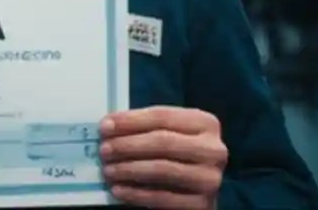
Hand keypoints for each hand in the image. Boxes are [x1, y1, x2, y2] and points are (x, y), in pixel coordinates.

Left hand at [98, 106, 227, 208]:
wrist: (197, 190)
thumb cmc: (177, 155)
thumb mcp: (169, 134)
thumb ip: (146, 128)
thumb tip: (109, 126)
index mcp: (206, 123)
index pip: (162, 116)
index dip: (131, 120)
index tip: (104, 126)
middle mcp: (214, 149)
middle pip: (163, 142)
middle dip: (128, 145)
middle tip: (103, 150)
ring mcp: (210, 178)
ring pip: (162, 169)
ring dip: (129, 169)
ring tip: (108, 170)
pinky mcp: (202, 204)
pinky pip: (163, 197)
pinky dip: (136, 193)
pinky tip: (118, 190)